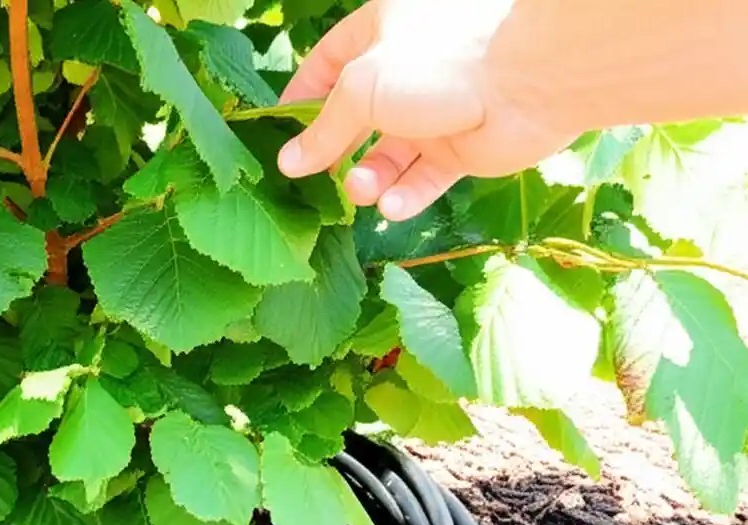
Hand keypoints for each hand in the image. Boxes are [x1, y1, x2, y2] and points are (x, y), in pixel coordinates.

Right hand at [276, 0, 577, 220]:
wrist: (535, 78)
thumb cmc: (442, 61)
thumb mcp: (361, 88)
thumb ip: (323, 129)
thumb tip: (289, 162)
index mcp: (383, 31)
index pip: (328, 62)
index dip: (301, 95)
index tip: (277, 130)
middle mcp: (410, 70)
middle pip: (357, 116)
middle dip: (334, 149)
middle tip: (310, 179)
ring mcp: (437, 111)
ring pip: (389, 154)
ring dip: (369, 178)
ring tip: (360, 191)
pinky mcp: (464, 149)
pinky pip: (424, 178)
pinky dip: (406, 195)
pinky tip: (392, 206)